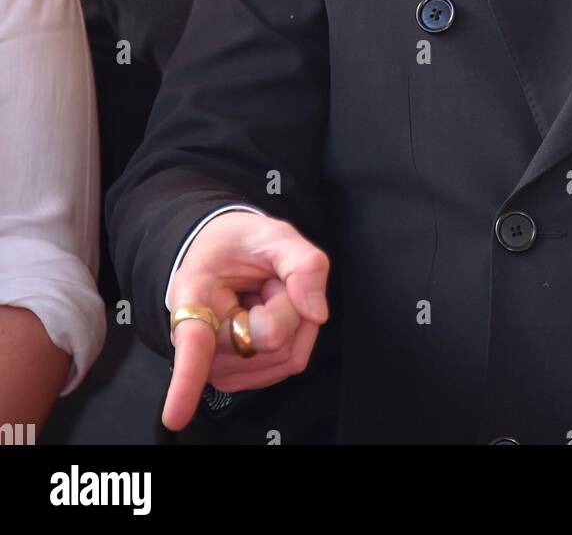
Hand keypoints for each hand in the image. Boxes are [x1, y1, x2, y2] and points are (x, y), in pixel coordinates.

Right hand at [163, 211, 329, 430]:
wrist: (221, 257)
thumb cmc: (240, 246)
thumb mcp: (273, 233)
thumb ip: (303, 262)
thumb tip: (317, 314)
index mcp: (193, 296)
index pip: (193, 344)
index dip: (185, 382)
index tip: (174, 417)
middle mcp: (200, 340)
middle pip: (274, 336)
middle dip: (288, 299)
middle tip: (265, 280)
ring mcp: (219, 366)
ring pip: (286, 352)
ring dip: (292, 315)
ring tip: (263, 294)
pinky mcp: (240, 377)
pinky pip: (290, 360)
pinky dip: (295, 331)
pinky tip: (269, 312)